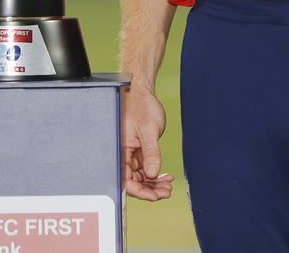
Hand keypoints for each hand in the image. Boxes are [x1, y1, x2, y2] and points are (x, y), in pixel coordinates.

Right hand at [122, 86, 174, 200]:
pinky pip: (144, 167)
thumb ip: (150, 153)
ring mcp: (130, 152)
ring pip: (140, 176)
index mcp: (120, 149)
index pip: (125, 178)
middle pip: (133, 180)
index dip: (139, 191)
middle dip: (149, 189)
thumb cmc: (141, 105)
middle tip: (166, 192)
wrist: (142, 91)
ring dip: (153, 183)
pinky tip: (166, 176)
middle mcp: (123, 153)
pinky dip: (155, 174)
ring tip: (168, 186)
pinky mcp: (137, 149)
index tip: (155, 196)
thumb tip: (152, 174)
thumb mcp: (148, 130)